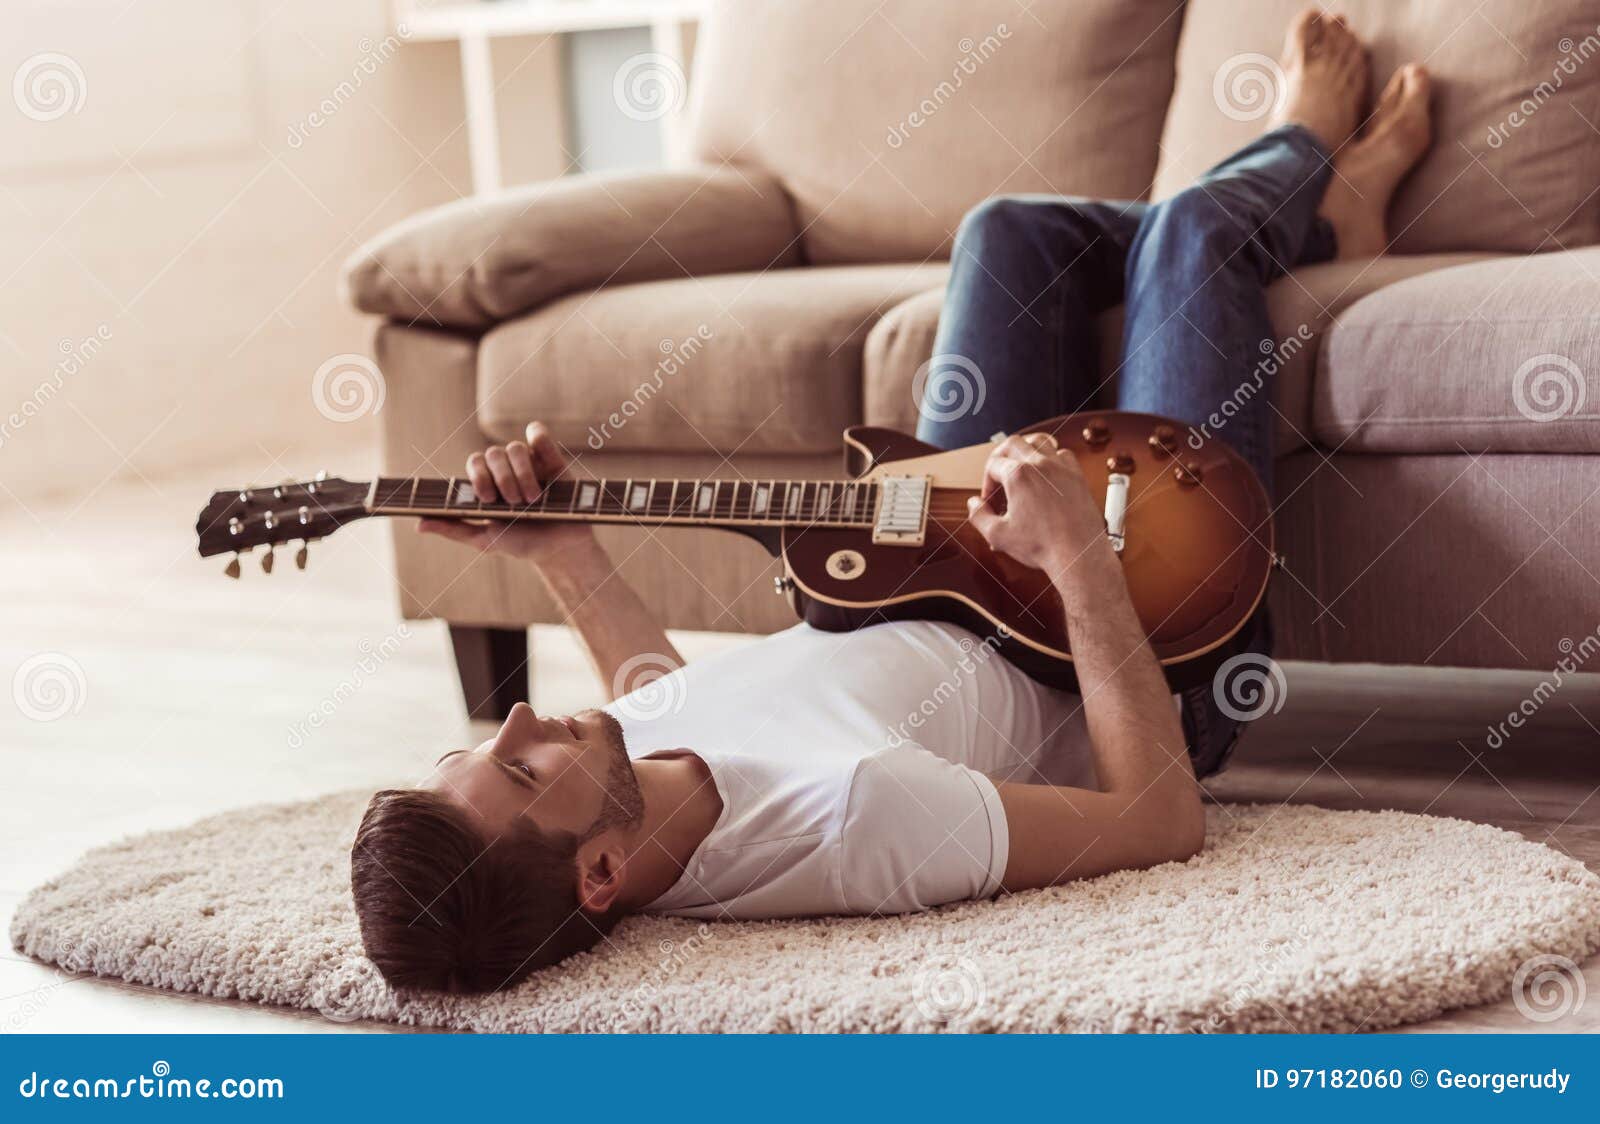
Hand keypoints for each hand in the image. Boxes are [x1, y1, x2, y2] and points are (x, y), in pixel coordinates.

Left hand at [418, 422, 596, 567]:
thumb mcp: (485, 539)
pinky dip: (538, 436)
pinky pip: (539, 434)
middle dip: (502, 478)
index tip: (487, 498)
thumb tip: (418, 525)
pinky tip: (541, 458)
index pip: (475, 463)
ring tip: (532, 499)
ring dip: (522, 473)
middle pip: (493, 453)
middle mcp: (506, 469)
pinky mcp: (552, 459)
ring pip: (516, 448)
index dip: (479, 475)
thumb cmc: (521, 544)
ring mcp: (530, 462)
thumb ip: (454, 529)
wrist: (559, 549)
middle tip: (513, 502)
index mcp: (488, 483)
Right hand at [965, 433, 1114, 579]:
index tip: (989, 502)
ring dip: (1026, 450)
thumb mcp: (998, 535)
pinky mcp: (1077, 476)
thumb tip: (973, 503)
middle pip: (1013, 443)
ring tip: (1020, 464)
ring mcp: (1061, 468)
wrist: (1079, 554)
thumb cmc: (1042, 546)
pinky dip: (1051, 459)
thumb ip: (979, 516)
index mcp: (1018, 475)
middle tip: (997, 474)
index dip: (985, 484)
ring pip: (1039, 441)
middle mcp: (1041, 464)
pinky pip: (1063, 454)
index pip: (992, 466)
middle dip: (1000, 457)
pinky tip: (1047, 475)